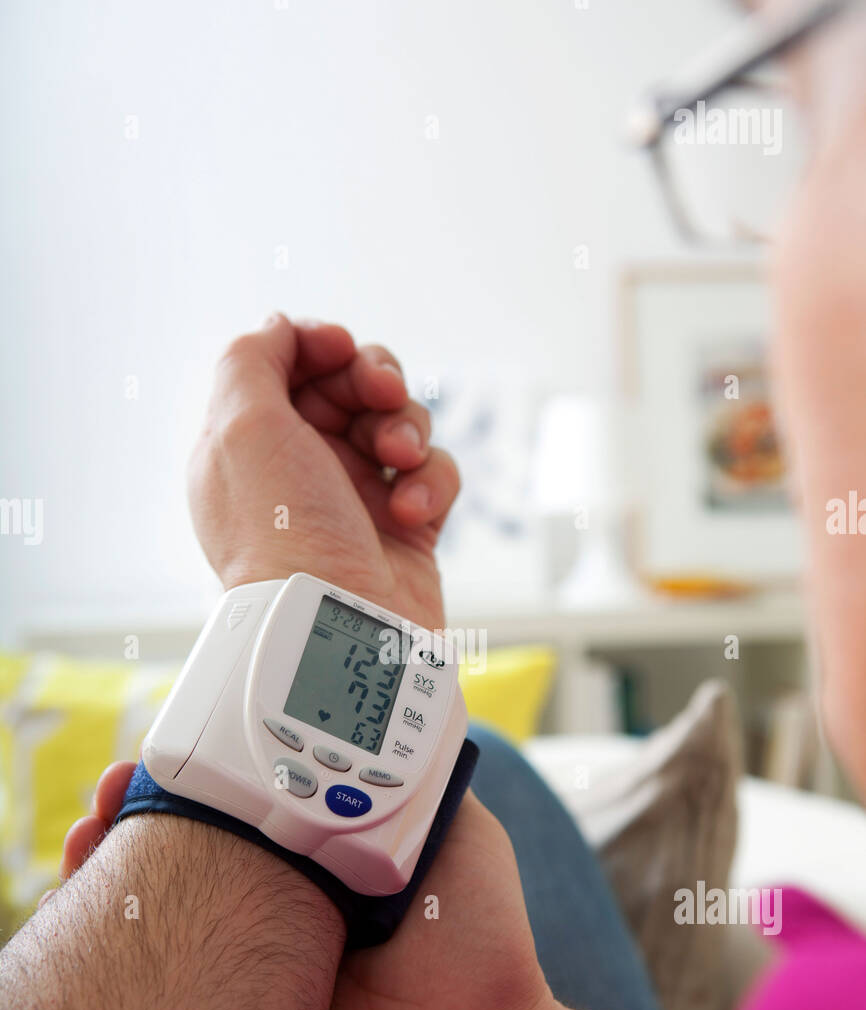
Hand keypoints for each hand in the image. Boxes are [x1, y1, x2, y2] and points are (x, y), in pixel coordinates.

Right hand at [52, 769, 560, 1009]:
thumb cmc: (477, 936)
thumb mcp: (455, 830)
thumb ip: (419, 778)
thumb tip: (388, 721)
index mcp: (315, 862)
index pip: (233, 811)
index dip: (189, 783)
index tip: (152, 761)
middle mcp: (278, 906)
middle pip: (185, 854)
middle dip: (134, 819)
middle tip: (110, 796)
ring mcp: (253, 960)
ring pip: (162, 911)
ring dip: (113, 870)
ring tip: (90, 839)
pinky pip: (164, 981)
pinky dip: (119, 949)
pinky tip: (93, 903)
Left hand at [188, 315, 458, 631]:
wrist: (339, 626)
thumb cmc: (282, 530)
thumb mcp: (237, 426)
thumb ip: (249, 358)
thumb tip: (280, 326)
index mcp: (250, 443)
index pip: (289, 363)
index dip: (318, 345)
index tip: (337, 351)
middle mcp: (300, 467)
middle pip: (349, 383)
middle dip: (372, 378)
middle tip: (381, 394)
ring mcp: (355, 498)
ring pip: (399, 421)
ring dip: (405, 428)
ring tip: (397, 461)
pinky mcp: (407, 528)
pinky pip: (434, 474)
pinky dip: (429, 483)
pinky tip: (410, 513)